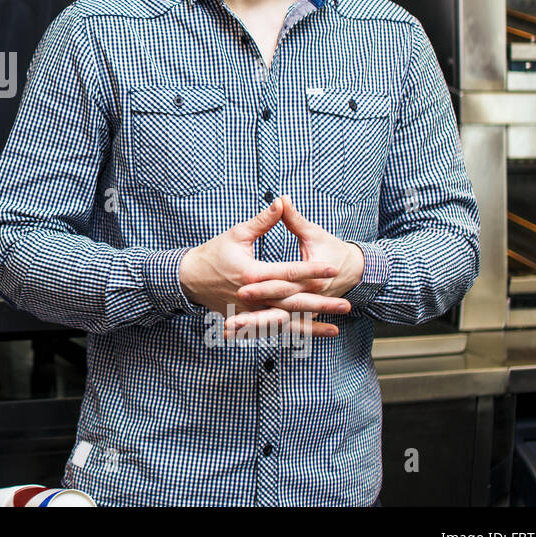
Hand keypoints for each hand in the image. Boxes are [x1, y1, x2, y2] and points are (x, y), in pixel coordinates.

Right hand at [178, 197, 348, 338]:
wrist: (189, 279)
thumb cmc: (213, 254)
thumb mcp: (237, 233)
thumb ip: (263, 221)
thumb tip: (282, 201)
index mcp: (252, 273)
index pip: (288, 273)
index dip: (312, 270)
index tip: (333, 269)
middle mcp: (253, 296)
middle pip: (292, 302)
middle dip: (321, 304)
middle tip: (346, 305)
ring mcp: (250, 311)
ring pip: (286, 322)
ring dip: (311, 325)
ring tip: (335, 329)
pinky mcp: (247, 319)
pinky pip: (274, 329)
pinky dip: (293, 333)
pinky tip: (310, 335)